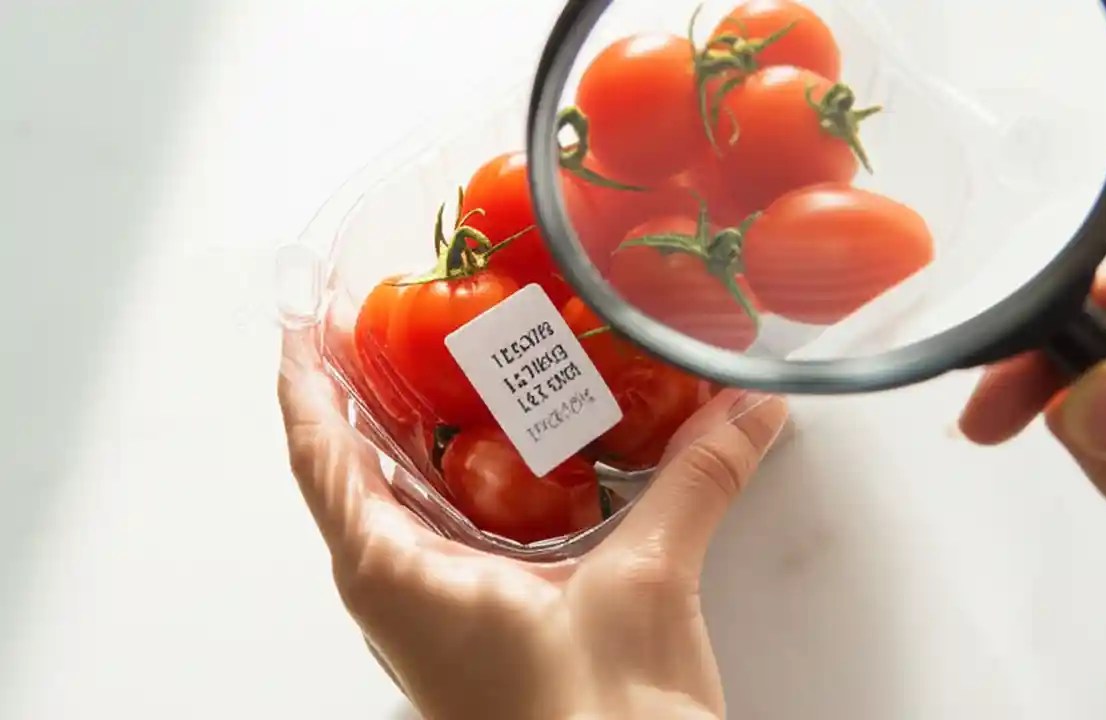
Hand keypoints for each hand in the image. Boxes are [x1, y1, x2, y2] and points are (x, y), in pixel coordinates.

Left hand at [278, 325, 787, 719]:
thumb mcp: (643, 585)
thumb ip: (695, 482)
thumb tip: (743, 410)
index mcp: (391, 572)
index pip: (317, 449)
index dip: (307, 372)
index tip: (309, 309)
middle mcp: (395, 589)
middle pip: (349, 464)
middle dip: (367, 387)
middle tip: (394, 313)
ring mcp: (431, 609)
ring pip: (398, 498)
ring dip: (414, 430)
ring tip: (448, 360)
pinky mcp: (475, 622)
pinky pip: (447, 528)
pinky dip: (465, 476)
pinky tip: (515, 449)